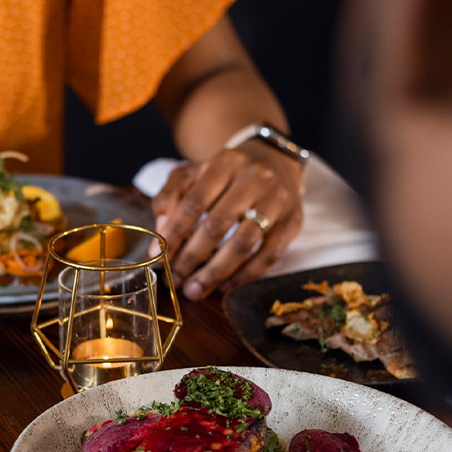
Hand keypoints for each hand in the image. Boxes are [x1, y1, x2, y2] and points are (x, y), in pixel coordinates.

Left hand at [152, 145, 303, 299]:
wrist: (274, 162)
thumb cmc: (226, 175)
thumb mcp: (194, 173)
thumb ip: (171, 196)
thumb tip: (160, 231)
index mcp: (224, 164)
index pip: (194, 201)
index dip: (175, 231)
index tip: (158, 255)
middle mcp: (254, 179)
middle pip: (218, 224)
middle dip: (192, 257)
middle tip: (177, 279)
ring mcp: (277, 201)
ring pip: (244, 243)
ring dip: (216, 271)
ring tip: (196, 289)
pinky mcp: (293, 222)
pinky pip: (269, 255)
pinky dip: (245, 275)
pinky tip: (225, 285)